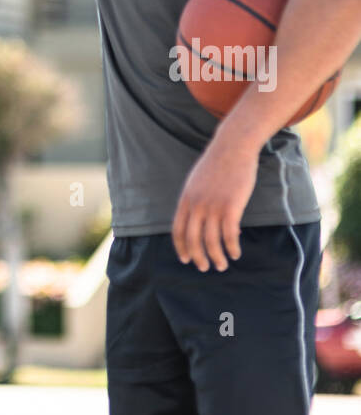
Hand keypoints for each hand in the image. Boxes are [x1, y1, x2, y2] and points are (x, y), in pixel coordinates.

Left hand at [171, 139, 258, 271]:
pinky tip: (236, 253)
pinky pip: (229, 235)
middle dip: (198, 257)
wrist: (232, 146)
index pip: (178, 230)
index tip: (186, 260)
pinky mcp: (231, 207)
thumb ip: (197, 199)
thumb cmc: (217, 163)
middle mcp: (197, 205)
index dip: (182, 247)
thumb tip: (202, 218)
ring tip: (223, 265)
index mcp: (186, 199)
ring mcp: (213, 206)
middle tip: (204, 268)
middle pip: (193, 240)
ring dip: (217, 257)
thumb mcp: (198, 181)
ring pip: (212, 241)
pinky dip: (232, 248)